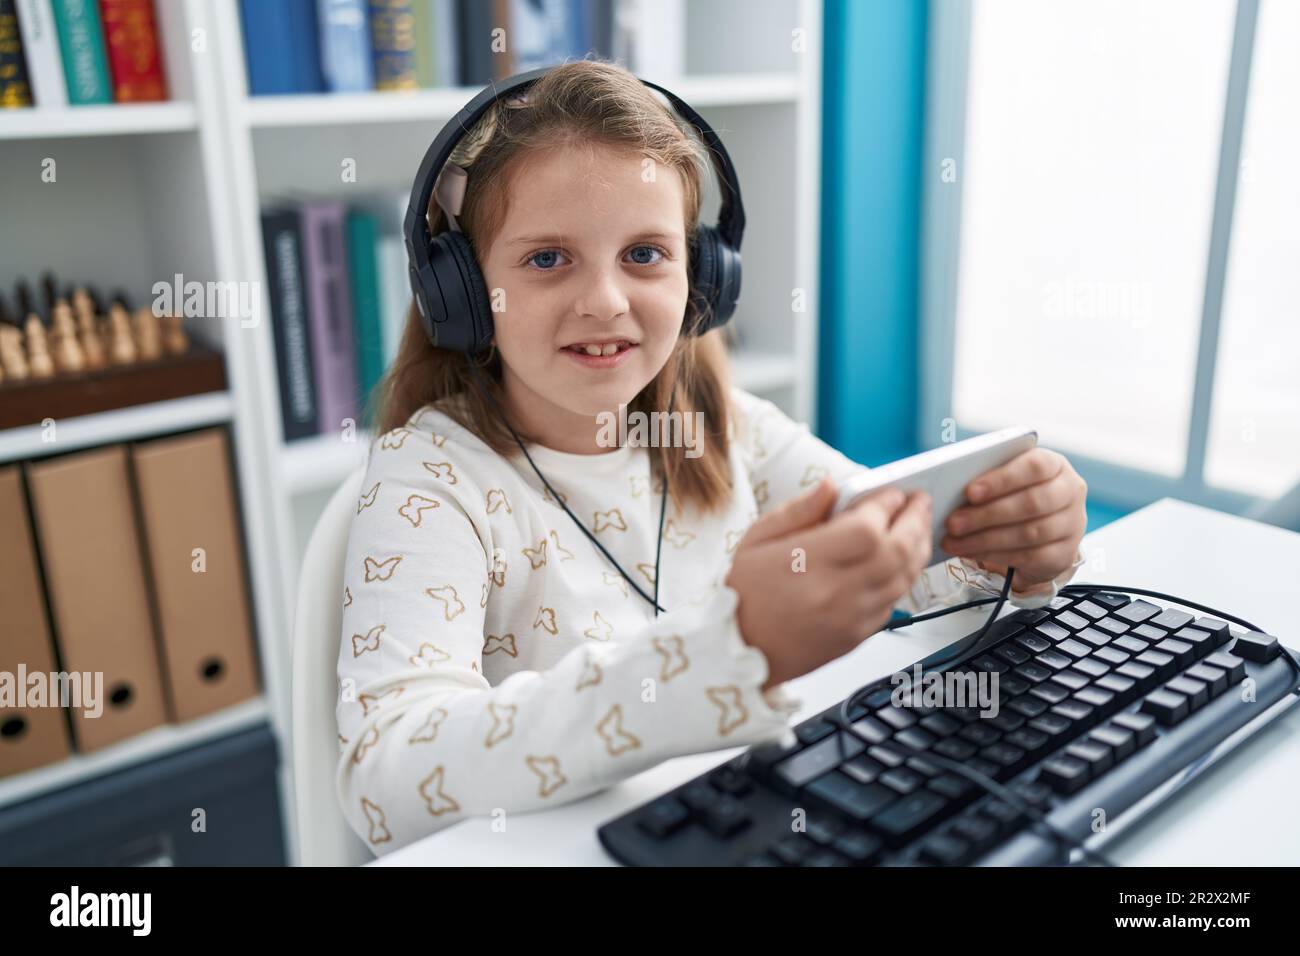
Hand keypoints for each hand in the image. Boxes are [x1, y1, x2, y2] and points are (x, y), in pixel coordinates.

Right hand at [726, 478, 932, 690]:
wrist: (737, 649)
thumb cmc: (744, 591)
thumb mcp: (757, 539)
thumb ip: (799, 510)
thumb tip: (832, 484)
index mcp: (807, 563)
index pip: (867, 529)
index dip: (885, 505)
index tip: (890, 492)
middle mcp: (835, 593)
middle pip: (897, 551)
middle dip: (915, 520)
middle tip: (919, 502)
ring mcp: (850, 618)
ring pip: (904, 578)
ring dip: (918, 548)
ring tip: (919, 527)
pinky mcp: (857, 636)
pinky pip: (894, 602)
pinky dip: (904, 576)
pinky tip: (902, 559)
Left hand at [939, 448, 1086, 590]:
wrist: (1045, 532)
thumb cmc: (1016, 495)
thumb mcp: (1006, 481)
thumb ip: (987, 480)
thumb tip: (948, 490)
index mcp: (1055, 465)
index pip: (1035, 466)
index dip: (1001, 479)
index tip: (969, 492)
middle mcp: (1070, 492)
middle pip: (1031, 503)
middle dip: (987, 514)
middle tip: (952, 523)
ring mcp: (1072, 525)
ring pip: (1029, 533)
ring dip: (985, 539)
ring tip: (954, 541)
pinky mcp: (1064, 554)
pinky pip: (1029, 557)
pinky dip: (996, 556)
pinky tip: (972, 553)